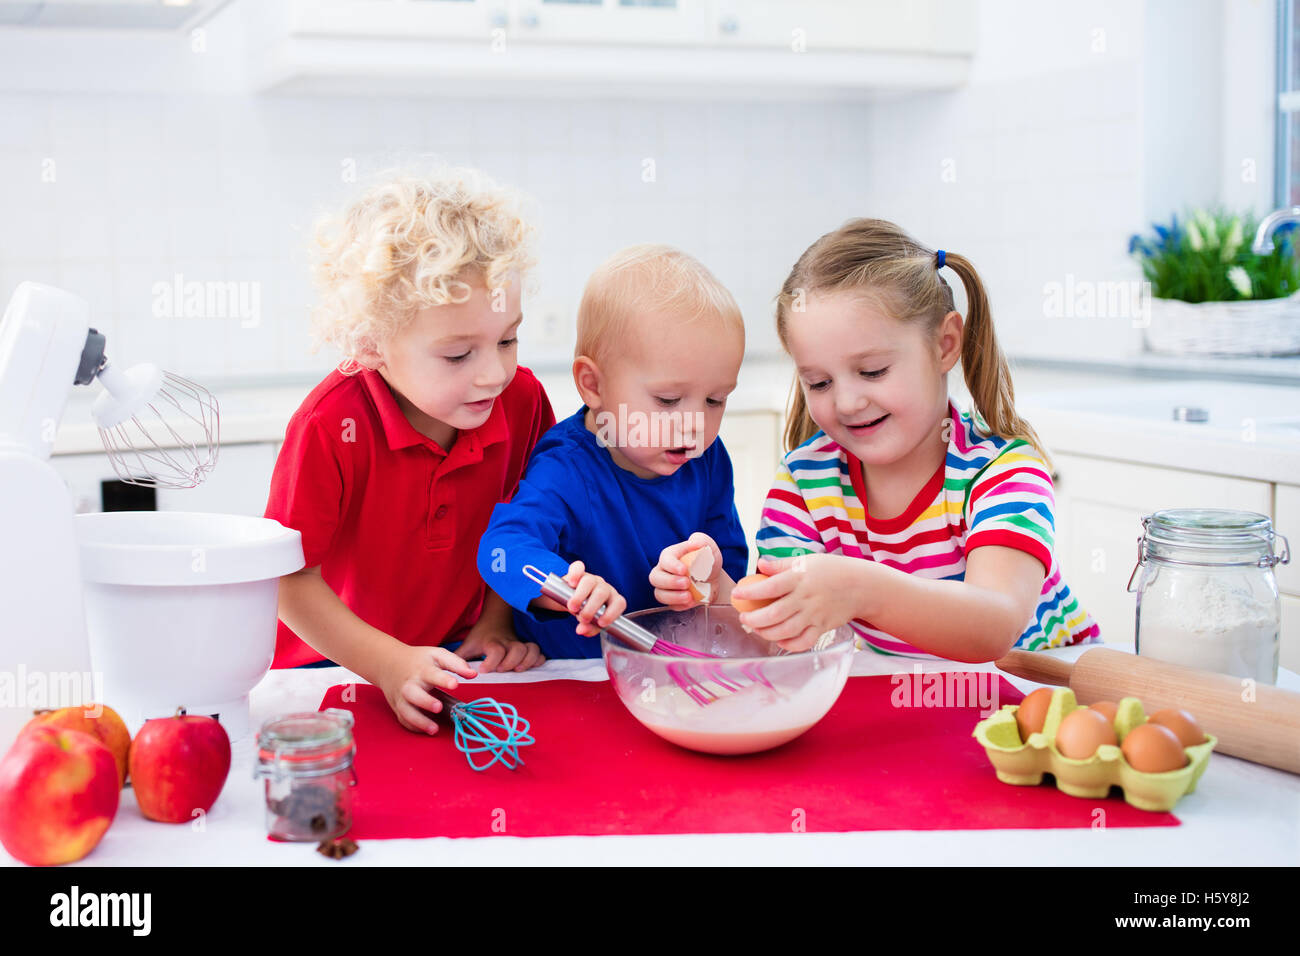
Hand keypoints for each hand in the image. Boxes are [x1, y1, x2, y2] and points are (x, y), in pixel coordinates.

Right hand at [377, 643, 479, 734]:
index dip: (443, 679)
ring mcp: (401, 697)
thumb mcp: (437, 655)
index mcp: (421, 669)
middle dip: (425, 701)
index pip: (432, 674)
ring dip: (419, 721)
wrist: (389, 662)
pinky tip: (426, 730)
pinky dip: (413, 726)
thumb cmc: (418, 660)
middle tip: (439, 707)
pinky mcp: (398, 707)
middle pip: (413, 694)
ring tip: (434, 729)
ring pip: (406, 711)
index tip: (455, 684)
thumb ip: (456, 664)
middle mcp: (409, 684)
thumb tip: (473, 675)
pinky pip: (403, 719)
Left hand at [455, 627, 545, 672]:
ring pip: (531, 649)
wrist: (495, 618)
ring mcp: (519, 644)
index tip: (483, 670)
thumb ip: (458, 659)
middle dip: (511, 662)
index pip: (495, 650)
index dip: (492, 662)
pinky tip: (532, 666)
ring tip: (518, 670)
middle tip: (501, 670)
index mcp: (492, 642)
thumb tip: (445, 672)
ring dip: (527, 661)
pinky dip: (538, 660)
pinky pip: (539, 652)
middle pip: (517, 650)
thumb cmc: (480, 636)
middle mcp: (507, 642)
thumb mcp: (468, 645)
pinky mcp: (527, 647)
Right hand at [561, 560, 625, 636]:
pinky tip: (571, 583)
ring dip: (580, 596)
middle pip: (602, 593)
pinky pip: (578, 567)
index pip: (619, 603)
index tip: (601, 623)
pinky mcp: (579, 572)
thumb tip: (581, 630)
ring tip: (572, 608)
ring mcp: (592, 579)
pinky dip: (575, 574)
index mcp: (612, 600)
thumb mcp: (590, 623)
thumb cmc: (587, 612)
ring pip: (589, 582)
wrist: (574, 600)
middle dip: (592, 607)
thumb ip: (588, 628)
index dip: (612, 613)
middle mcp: (604, 588)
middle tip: (582, 618)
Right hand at [650, 532, 721, 608]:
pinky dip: (680, 606)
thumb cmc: (707, 559)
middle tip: (686, 583)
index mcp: (670, 556)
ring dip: (673, 596)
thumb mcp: (708, 546)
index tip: (684, 570)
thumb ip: (701, 540)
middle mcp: (664, 571)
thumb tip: (694, 543)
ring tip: (689, 596)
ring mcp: (666, 587)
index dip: (672, 565)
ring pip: (659, 594)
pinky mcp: (672, 600)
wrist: (713, 577)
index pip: (665, 559)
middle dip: (670, 582)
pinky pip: (670, 606)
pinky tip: (691, 602)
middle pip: (655, 578)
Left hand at [733, 553, 866, 650]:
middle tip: (744, 618)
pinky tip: (778, 640)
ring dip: (766, 633)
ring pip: (786, 630)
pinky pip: (803, 642)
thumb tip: (760, 565)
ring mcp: (815, 615)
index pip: (770, 587)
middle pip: (774, 613)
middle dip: (754, 619)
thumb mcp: (807, 560)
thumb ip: (781, 564)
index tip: (737, 594)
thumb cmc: (831, 571)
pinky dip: (788, 645)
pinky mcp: (822, 628)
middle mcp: (806, 598)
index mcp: (800, 577)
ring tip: (756, 629)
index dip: (750, 592)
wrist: (862, 586)